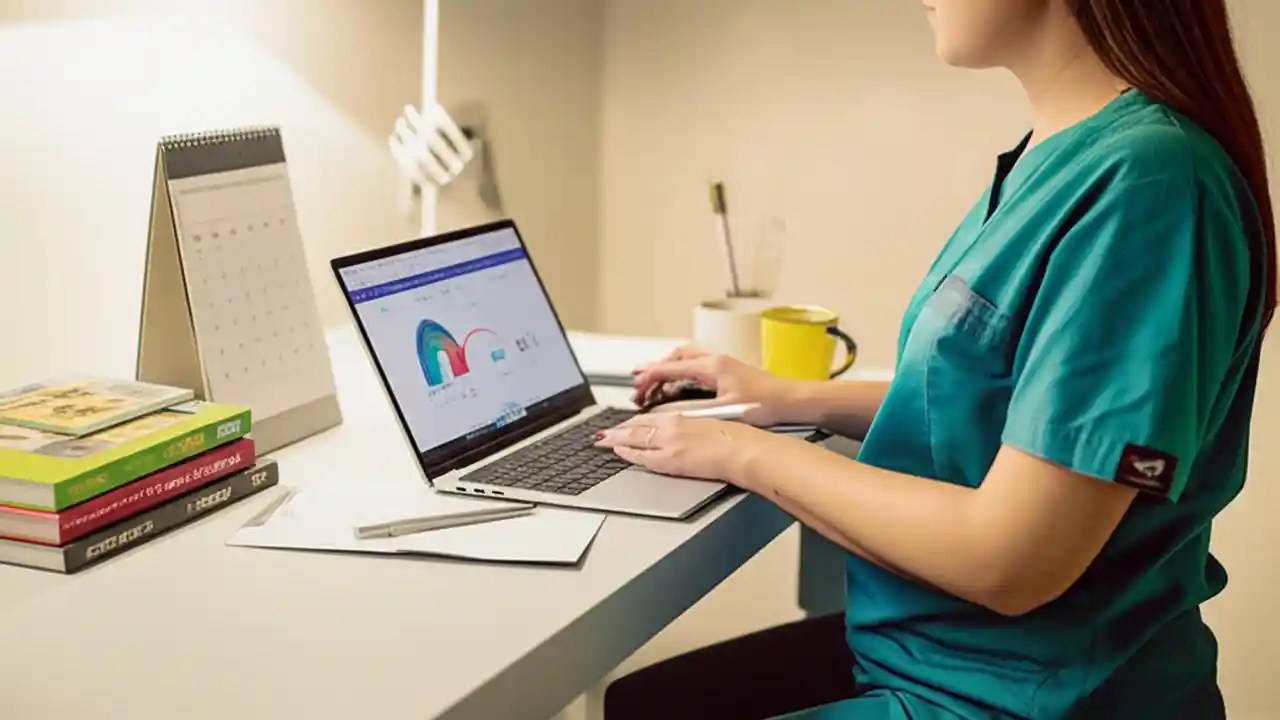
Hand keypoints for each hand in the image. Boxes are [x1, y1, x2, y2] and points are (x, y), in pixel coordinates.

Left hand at [595, 413, 776, 485]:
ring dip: (616, 438)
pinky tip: (619, 451)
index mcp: (683, 418)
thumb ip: (692, 430)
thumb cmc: (736, 439)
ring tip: (602, 439)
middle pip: (637, 427)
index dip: (634, 421)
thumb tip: (685, 436)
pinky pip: (642, 456)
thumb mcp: (710, 426)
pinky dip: (628, 452)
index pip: (651, 418)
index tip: (624, 423)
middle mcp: (672, 427)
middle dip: (617, 430)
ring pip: (635, 438)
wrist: (742, 450)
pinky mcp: (670, 460)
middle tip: (602, 432)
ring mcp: (669, 443)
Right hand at [632, 346, 797, 426]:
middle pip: (673, 359)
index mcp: (710, 366)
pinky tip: (677, 386)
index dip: (647, 380)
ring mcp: (721, 364)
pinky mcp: (728, 372)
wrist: (793, 401)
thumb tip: (666, 414)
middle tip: (638, 388)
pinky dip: (679, 373)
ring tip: (653, 385)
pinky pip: (694, 366)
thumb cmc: (766, 404)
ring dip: (666, 370)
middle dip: (653, 372)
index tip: (635, 392)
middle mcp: (714, 360)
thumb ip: (692, 411)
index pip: (668, 368)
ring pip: (684, 360)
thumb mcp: (724, 411)